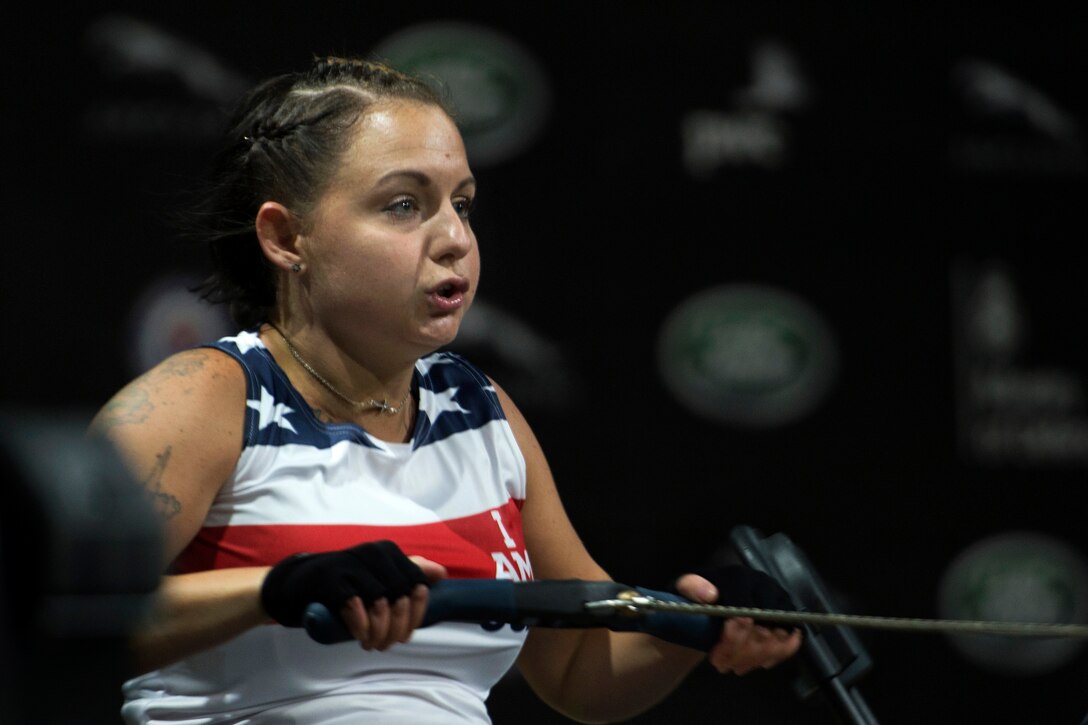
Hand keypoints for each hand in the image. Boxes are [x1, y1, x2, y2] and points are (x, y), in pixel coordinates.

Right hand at [261, 540, 446, 649]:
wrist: (296, 584)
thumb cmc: (343, 583)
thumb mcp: (377, 576)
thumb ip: (408, 573)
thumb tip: (441, 574)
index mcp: (388, 552)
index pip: (418, 584)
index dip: (416, 614)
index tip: (405, 635)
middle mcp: (373, 552)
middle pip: (401, 596)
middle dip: (397, 627)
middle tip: (385, 645)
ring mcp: (350, 563)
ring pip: (380, 603)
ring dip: (379, 631)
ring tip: (371, 644)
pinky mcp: (329, 577)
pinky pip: (354, 605)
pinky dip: (359, 626)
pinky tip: (358, 636)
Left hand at [676, 566, 802, 673]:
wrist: (710, 603)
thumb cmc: (696, 597)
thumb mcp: (683, 588)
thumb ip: (690, 587)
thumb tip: (710, 595)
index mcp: (739, 578)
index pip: (745, 616)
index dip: (731, 641)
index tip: (715, 657)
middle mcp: (764, 586)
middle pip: (763, 631)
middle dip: (741, 655)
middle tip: (722, 665)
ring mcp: (779, 601)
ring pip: (778, 639)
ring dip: (756, 659)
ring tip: (736, 666)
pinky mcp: (788, 616)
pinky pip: (791, 641)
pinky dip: (776, 656)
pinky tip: (758, 663)